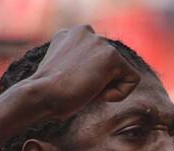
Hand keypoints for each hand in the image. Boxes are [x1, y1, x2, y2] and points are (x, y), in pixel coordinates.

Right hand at [26, 26, 140, 122]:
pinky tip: (97, 92)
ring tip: (85, 89)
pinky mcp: (111, 56)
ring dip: (106, 89)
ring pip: (122, 73)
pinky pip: (132, 80)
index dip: (90, 80)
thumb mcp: (65, 73)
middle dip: (100, 84)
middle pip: (111, 67)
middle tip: (77, 88)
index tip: (72, 83)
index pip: (97, 61)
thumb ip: (81, 66)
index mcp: (71, 35)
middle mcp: (85, 32)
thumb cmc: (49, 93)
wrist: (41, 94)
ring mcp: (99, 42)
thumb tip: (95, 75)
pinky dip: (119, 94)